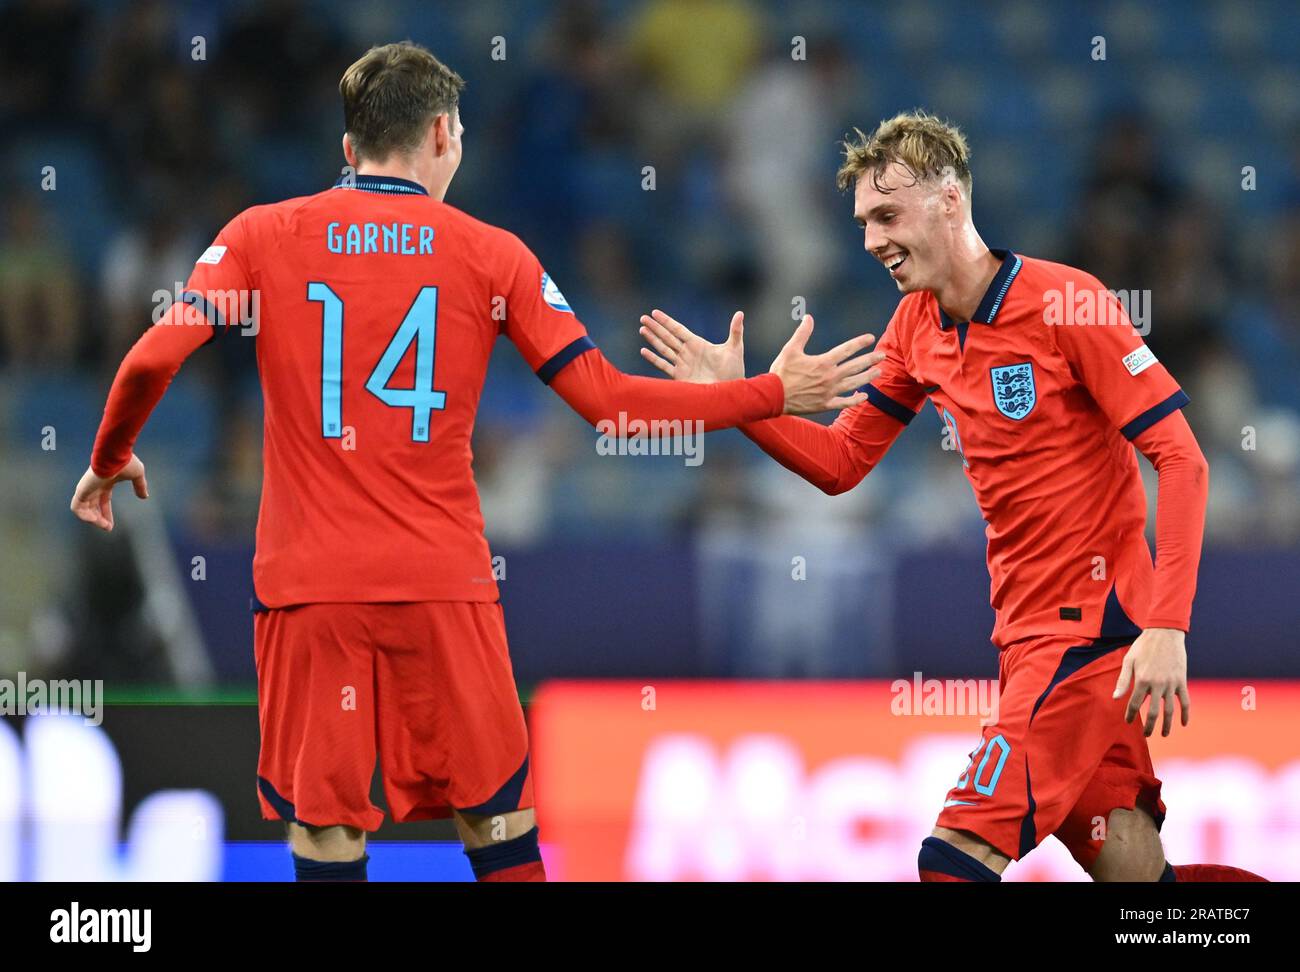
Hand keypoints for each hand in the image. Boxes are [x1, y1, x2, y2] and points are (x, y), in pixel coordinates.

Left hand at [70, 454, 148, 530]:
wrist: (114, 454)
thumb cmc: (125, 462)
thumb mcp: (137, 475)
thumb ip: (140, 486)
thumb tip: (145, 496)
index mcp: (105, 482)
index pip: (103, 501)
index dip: (107, 514)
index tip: (111, 526)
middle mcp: (94, 486)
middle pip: (93, 507)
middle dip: (99, 519)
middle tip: (108, 528)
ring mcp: (86, 488)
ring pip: (83, 509)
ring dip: (92, 520)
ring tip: (103, 526)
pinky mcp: (82, 490)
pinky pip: (77, 507)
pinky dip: (83, 515)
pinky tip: (94, 520)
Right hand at [639, 308, 745, 382]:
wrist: (729, 391)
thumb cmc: (734, 370)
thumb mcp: (735, 348)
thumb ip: (735, 330)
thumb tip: (740, 313)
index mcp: (697, 344)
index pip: (678, 329)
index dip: (666, 321)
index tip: (655, 312)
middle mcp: (687, 353)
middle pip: (667, 337)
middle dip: (655, 327)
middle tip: (643, 318)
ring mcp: (682, 364)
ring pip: (663, 349)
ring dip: (652, 339)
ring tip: (642, 329)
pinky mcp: (680, 377)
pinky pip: (663, 365)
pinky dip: (653, 358)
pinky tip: (643, 351)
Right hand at [769, 315, 885, 414]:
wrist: (773, 397)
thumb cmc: (781, 372)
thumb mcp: (790, 349)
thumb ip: (802, 333)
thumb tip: (808, 317)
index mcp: (823, 362)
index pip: (846, 349)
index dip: (860, 343)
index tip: (870, 338)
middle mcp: (830, 377)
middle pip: (855, 366)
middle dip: (871, 360)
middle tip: (883, 355)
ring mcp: (829, 391)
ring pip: (854, 383)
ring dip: (868, 377)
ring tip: (879, 372)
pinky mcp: (826, 404)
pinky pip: (845, 402)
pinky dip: (855, 400)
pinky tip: (864, 396)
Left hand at [1112, 628, 1189, 736]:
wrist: (1164, 634)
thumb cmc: (1143, 646)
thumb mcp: (1129, 661)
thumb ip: (1123, 680)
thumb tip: (1115, 698)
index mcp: (1142, 679)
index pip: (1135, 704)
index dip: (1131, 715)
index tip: (1129, 721)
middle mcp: (1157, 684)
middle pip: (1154, 712)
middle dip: (1150, 726)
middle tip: (1147, 735)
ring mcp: (1171, 684)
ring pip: (1170, 710)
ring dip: (1167, 724)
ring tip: (1163, 734)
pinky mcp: (1182, 681)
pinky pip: (1185, 701)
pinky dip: (1185, 713)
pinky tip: (1183, 723)